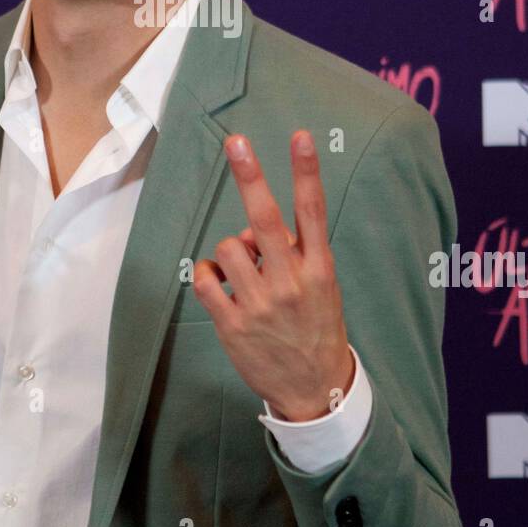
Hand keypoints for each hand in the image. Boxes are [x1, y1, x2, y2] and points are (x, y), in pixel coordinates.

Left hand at [192, 130, 352, 420]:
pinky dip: (206, 276)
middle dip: (251, 176)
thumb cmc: (315, 326)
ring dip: (229, 253)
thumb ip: (293, 251)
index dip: (306, 171)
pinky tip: (219, 287)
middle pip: (266, 218)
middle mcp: (291, 281)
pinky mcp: (233, 325)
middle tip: (236, 141)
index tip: (299, 136)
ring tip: (242, 275)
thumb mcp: (321, 286)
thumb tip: (251, 228)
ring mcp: (260, 303)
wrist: (313, 390)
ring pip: (227, 248)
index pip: (312, 210)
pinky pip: (206, 281)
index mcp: (318, 268)